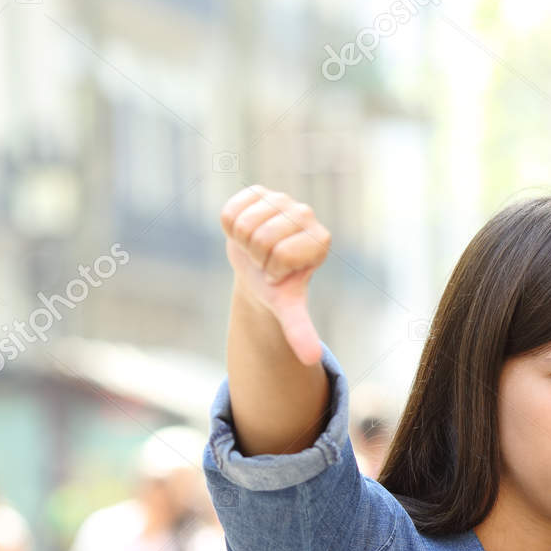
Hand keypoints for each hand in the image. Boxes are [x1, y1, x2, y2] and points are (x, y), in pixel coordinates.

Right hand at [220, 186, 330, 365]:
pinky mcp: (258, 191)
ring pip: (245, 224)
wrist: (258, 266)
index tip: (279, 274)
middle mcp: (306, 215)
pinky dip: (230, 226)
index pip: (282, 255)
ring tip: (255, 247)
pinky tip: (244, 231)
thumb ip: (300, 330)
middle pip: (263, 239)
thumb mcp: (288, 308)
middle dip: (257, 258)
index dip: (272, 271)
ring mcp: (282, 199)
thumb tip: (311, 359)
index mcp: (320, 240)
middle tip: (264, 261)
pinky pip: (230, 211)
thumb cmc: (277, 286)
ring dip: (243, 242)